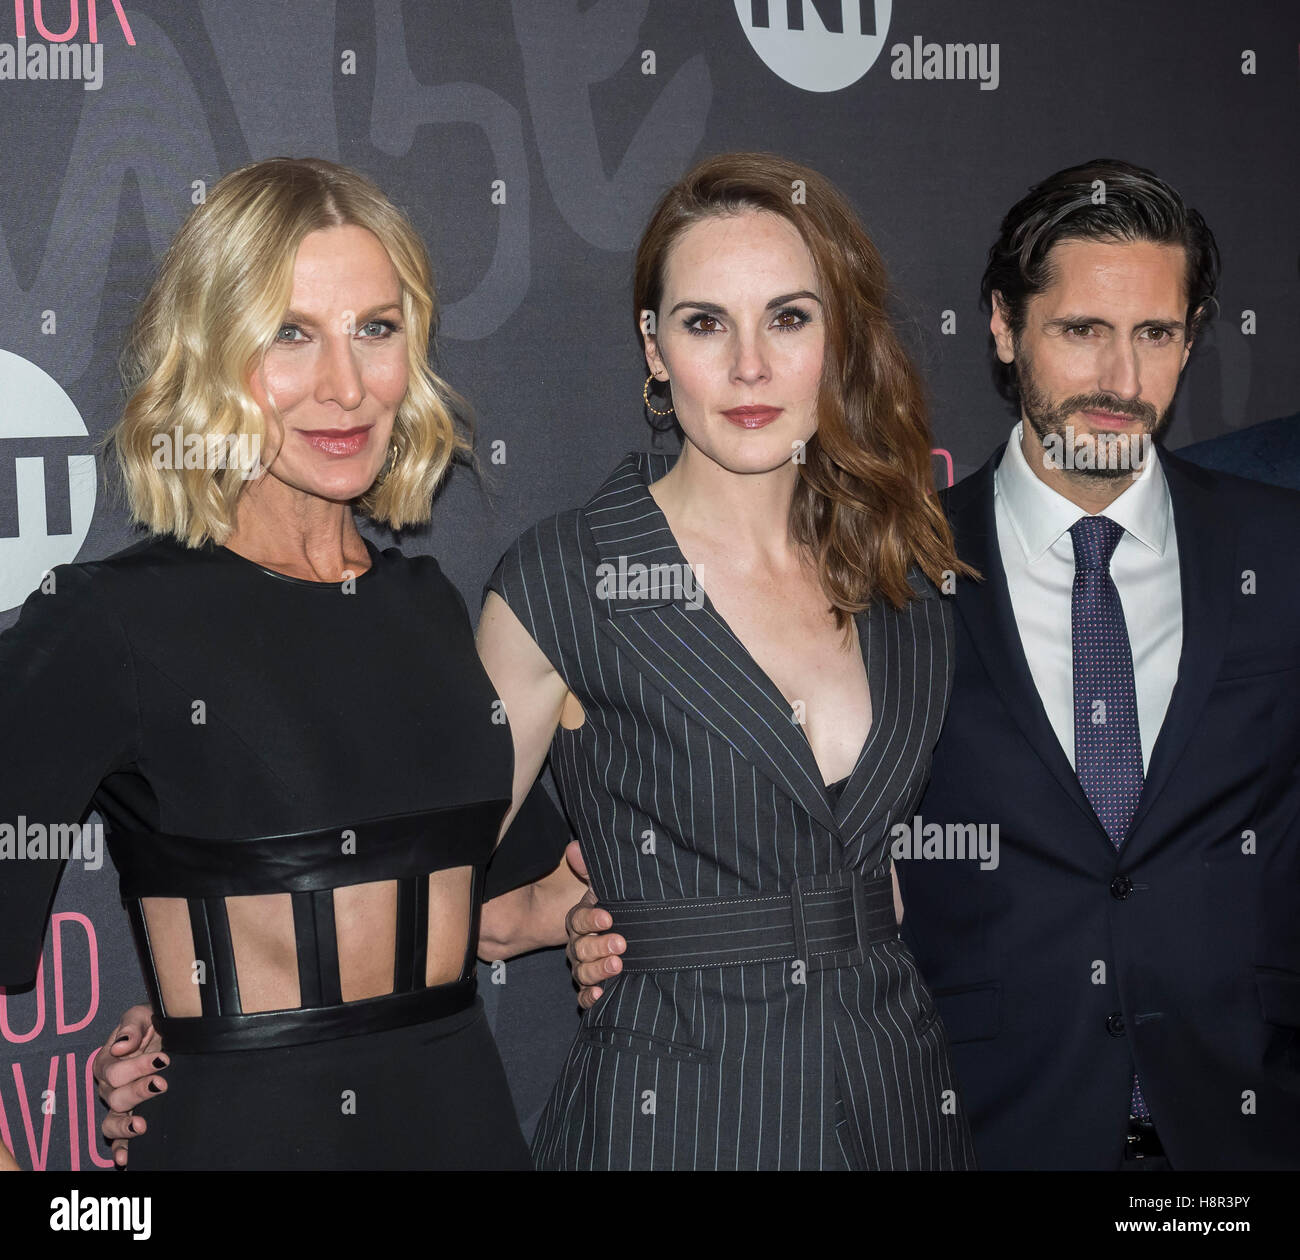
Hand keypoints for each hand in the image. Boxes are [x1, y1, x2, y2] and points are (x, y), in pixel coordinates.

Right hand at [92, 1004, 165, 1166]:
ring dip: (126, 1126)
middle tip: (163, 1084)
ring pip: (112, 1123)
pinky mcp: (131, 1119)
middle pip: (116, 1097)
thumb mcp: (143, 1015)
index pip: (114, 1070)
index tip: (163, 1059)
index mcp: (108, 1061)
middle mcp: (110, 1087)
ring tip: (142, 1125)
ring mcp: (120, 1106)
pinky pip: (118, 1141)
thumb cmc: (154, 1023)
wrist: (174, 1033)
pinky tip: (126, 1159)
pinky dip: (121, 1150)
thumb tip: (121, 1046)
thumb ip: (131, 1027)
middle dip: (139, 1091)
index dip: (136, 1066)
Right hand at [563, 840, 624, 1008]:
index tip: (608, 918)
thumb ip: (590, 869)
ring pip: (582, 971)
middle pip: (580, 948)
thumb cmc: (620, 908)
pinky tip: (601, 994)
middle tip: (621, 943)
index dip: (591, 919)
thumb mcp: (608, 887)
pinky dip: (590, 996)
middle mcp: (579, 944)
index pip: (578, 919)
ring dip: (597, 970)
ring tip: (618, 965)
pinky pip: (584, 995)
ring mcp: (584, 966)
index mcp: (581, 919)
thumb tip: (574, 847)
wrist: (638, 934)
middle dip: (599, 946)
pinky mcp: (593, 986)